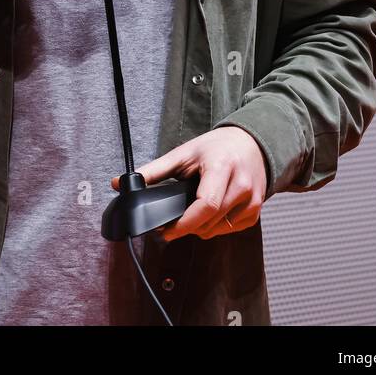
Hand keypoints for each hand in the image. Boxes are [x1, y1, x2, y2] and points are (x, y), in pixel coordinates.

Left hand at [110, 126, 267, 240]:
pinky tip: (210, 212)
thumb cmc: (217, 147)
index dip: (184, 224)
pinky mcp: (255, 212)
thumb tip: (120, 183)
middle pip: (209, 222)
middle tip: (173, 222)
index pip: (206, 206)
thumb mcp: (184, 153)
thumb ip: (154, 171)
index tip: (166, 232)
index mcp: (222, 168)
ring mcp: (252, 200)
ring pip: (218, 230)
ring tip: (192, 211)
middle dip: (187, 226)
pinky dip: (216, 226)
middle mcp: (241, 185)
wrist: (252, 143)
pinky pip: (230, 230)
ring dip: (201, 228)